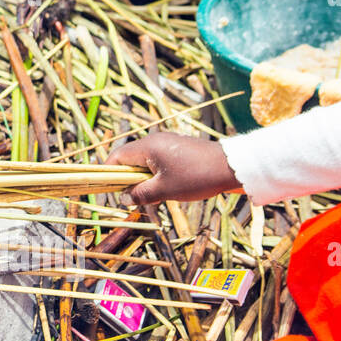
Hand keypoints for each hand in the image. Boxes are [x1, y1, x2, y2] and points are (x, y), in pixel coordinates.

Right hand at [104, 132, 240, 205]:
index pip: (116, 157)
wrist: (233, 167)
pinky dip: (156, 175)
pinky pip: (158, 162)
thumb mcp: (165, 190)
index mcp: (148, 146)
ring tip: (150, 196)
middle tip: (130, 198)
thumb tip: (124, 198)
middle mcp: (155, 141)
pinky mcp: (179, 149)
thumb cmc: (197, 177)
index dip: (108, 173)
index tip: (108, 189)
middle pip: (130, 159)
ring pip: (145, 162)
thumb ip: (140, 194)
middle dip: (127, 179)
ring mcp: (168, 144)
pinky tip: (165, 189)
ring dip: (143, 179)